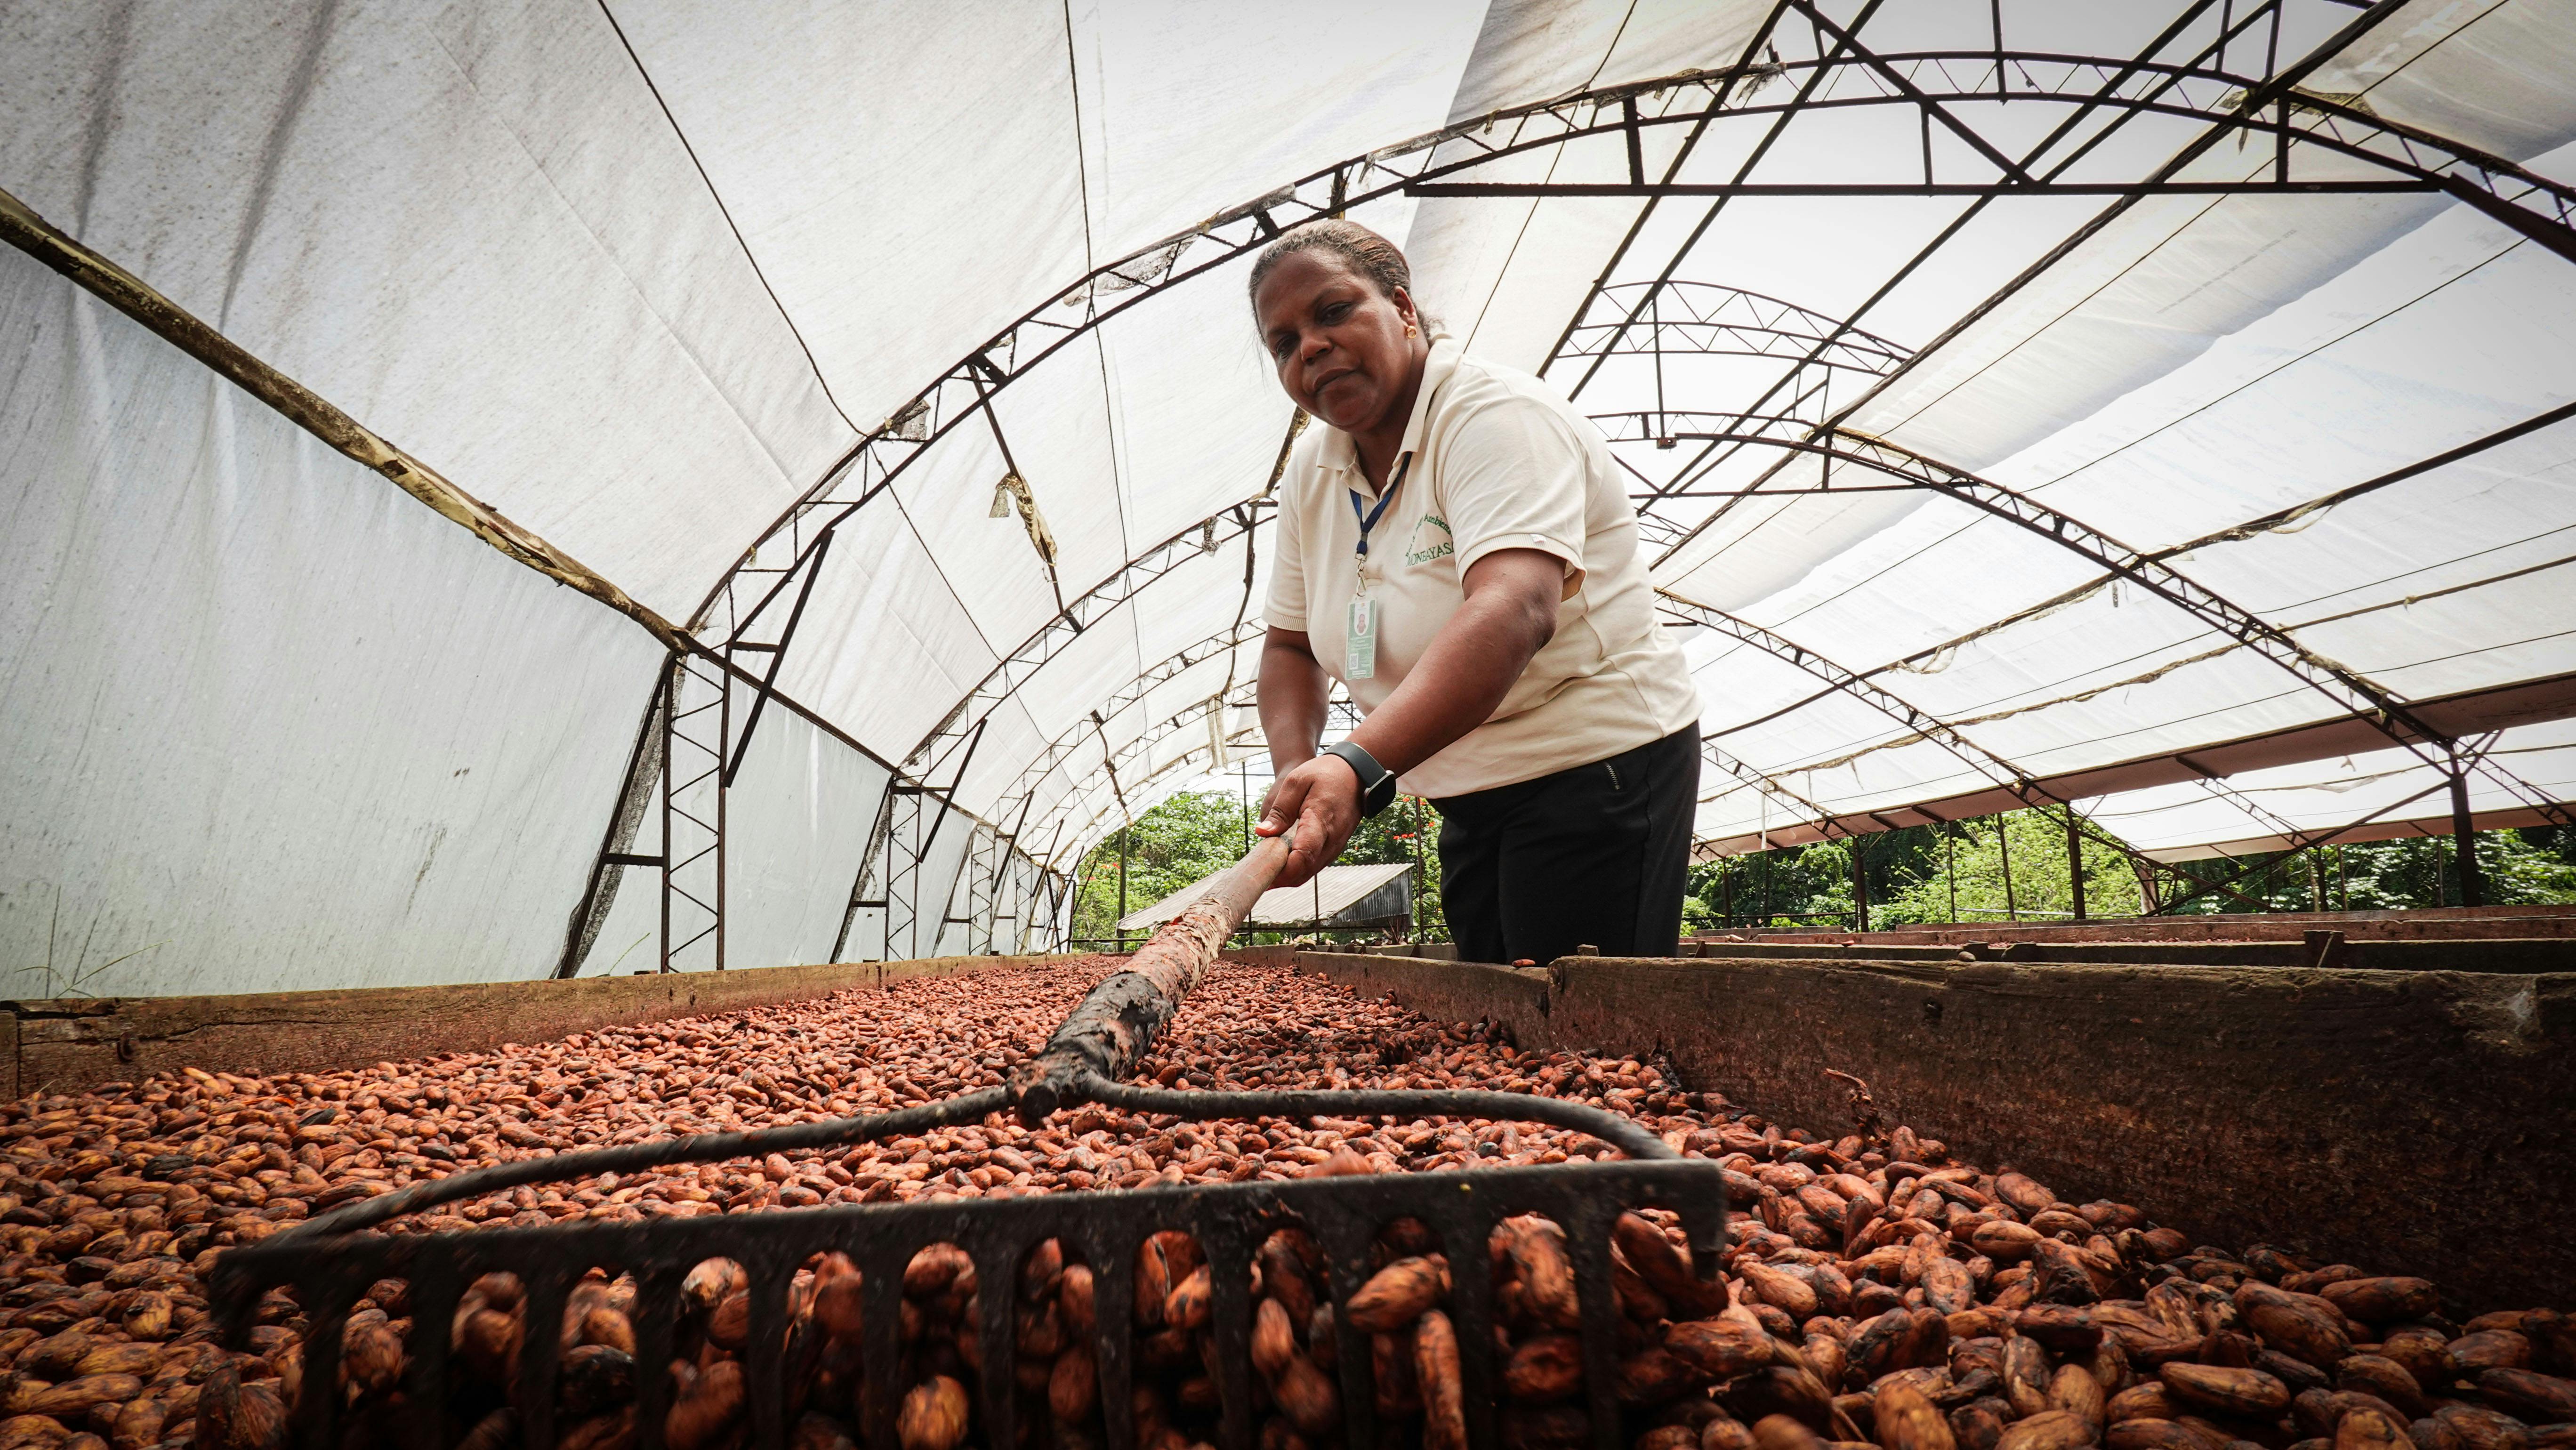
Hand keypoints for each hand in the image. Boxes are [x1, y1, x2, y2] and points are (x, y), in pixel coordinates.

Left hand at [1256, 754, 1362, 888]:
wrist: (1354, 774)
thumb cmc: (1324, 774)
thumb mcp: (1296, 782)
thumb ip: (1280, 809)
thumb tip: (1262, 832)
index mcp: (1320, 821)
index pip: (1303, 855)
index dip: (1284, 870)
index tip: (1263, 873)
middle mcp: (1332, 840)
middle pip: (1304, 871)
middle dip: (1280, 878)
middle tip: (1257, 876)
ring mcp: (1335, 846)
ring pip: (1309, 872)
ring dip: (1287, 876)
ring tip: (1265, 870)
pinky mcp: (1335, 848)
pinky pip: (1314, 865)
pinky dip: (1297, 869)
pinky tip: (1281, 863)